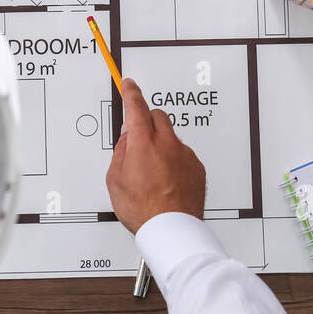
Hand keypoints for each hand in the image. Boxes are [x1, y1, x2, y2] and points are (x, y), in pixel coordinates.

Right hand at [106, 79, 205, 233]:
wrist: (171, 228)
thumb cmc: (143, 208)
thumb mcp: (115, 179)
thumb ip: (121, 151)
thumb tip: (127, 137)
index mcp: (143, 143)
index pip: (135, 107)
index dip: (131, 93)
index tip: (129, 85)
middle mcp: (167, 144)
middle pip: (157, 116)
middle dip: (146, 120)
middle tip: (137, 138)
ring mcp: (184, 155)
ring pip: (171, 136)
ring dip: (160, 143)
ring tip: (152, 171)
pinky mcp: (197, 167)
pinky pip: (183, 154)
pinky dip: (174, 160)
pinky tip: (166, 180)